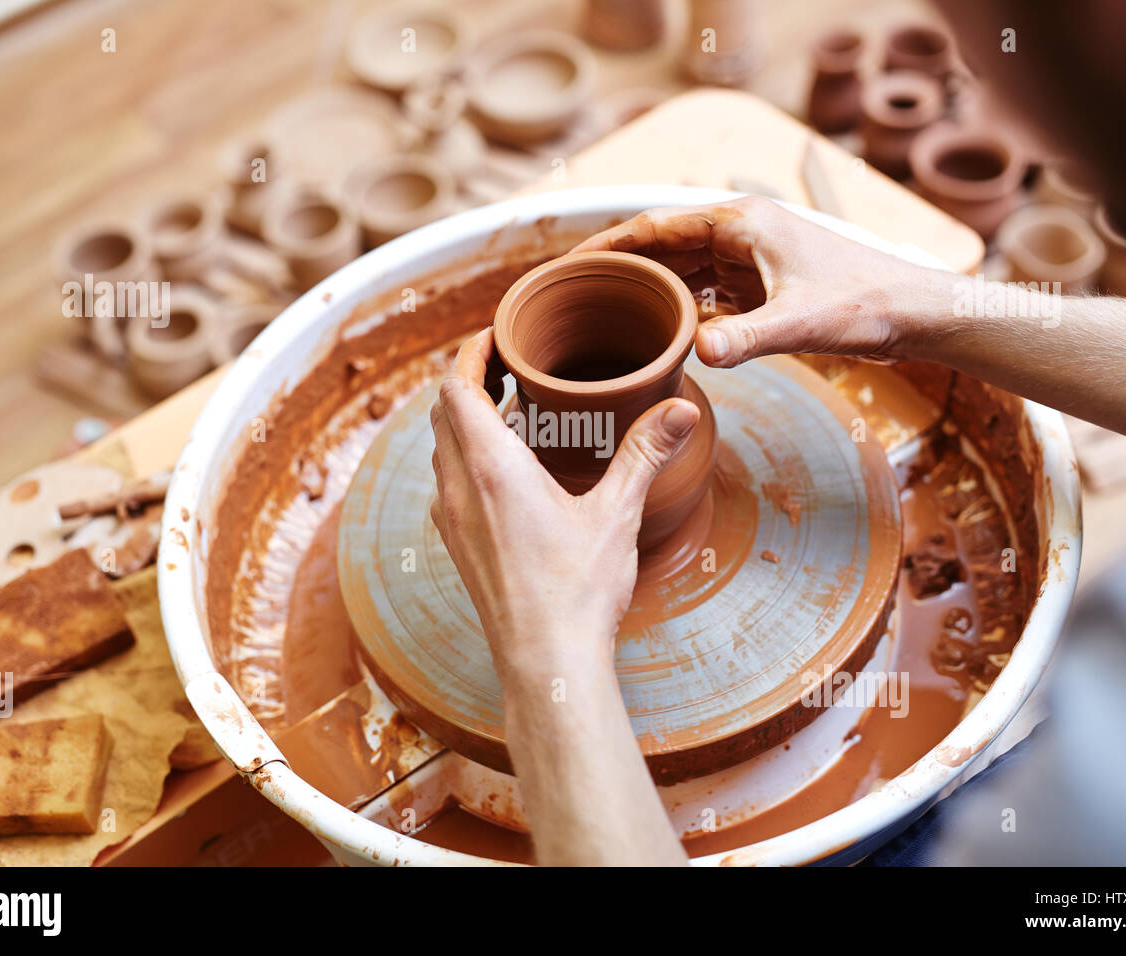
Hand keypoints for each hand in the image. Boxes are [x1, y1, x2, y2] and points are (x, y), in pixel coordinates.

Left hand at [429, 329, 699, 679]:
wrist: (546, 663)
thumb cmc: (576, 593)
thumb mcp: (617, 515)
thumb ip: (645, 455)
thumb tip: (683, 412)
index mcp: (491, 469)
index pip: (457, 387)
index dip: (470, 352)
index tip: (495, 334)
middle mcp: (459, 490)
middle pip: (443, 412)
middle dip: (469, 380)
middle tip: (507, 364)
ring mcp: (452, 522)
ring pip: (443, 449)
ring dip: (466, 420)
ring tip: (510, 409)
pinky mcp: (457, 548)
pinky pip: (448, 484)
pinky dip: (466, 458)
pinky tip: (506, 471)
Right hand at [572, 196, 951, 366]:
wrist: (915, 313)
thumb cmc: (867, 303)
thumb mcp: (803, 323)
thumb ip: (749, 339)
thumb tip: (699, 352)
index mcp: (740, 223)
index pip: (654, 227)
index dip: (608, 245)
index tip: (568, 265)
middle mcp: (739, 233)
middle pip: (661, 248)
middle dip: (618, 271)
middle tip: (572, 298)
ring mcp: (749, 259)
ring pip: (682, 272)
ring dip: (647, 292)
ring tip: (602, 319)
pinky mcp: (761, 286)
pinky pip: (705, 294)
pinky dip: (678, 310)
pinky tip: (657, 335)